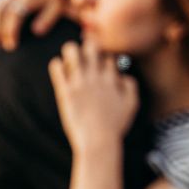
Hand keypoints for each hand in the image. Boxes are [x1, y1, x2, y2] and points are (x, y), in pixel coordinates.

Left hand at [48, 39, 137, 153]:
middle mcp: (96, 77)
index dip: (104, 55)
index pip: (107, 54)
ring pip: (71, 51)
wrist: (98, 141)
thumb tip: (123, 74)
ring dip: (70, 51)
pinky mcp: (65, 92)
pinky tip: (60, 71)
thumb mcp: (132, 105)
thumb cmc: (116, 126)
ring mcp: (79, 83)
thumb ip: (131, 86)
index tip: (100, 62)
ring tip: (70, 60)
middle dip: (88, 46)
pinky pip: (57, 68)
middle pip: (91, 46)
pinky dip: (57, 65)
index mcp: (111, 79)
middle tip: (84, 56)